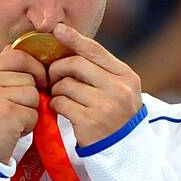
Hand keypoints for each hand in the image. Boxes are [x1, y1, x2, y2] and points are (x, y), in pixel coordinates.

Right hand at [0, 47, 46, 162]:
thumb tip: (16, 45)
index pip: (18, 55)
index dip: (34, 68)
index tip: (36, 82)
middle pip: (29, 76)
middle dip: (30, 94)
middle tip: (14, 109)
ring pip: (33, 94)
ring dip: (29, 110)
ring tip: (10, 120)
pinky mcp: (6, 114)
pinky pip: (34, 112)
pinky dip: (29, 124)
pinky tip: (12, 130)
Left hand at [47, 23, 143, 147]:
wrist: (124, 151)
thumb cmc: (116, 116)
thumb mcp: (119, 89)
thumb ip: (100, 70)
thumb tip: (69, 44)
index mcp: (127, 76)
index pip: (96, 50)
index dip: (75, 38)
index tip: (58, 30)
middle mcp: (119, 88)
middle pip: (76, 64)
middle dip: (58, 69)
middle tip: (53, 78)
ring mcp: (105, 105)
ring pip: (65, 84)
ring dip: (57, 91)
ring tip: (62, 98)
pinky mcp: (90, 121)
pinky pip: (60, 103)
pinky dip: (56, 105)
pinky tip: (62, 111)